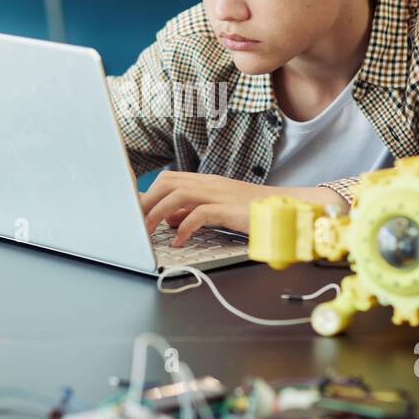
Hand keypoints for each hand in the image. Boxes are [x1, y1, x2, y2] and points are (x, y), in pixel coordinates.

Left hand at [140, 170, 279, 245]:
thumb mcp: (219, 209)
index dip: (147, 191)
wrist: (286, 208)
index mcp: (206, 181)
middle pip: (168, 182)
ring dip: (158, 212)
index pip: (169, 178)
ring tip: (147, 231)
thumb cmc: (253, 211)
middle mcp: (210, 183)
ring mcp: (220, 193)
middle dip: (146, 201)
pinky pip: (200, 214)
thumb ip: (194, 210)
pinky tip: (179, 240)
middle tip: (134, 221)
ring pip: (178, 194)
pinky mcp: (229, 208)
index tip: (132, 207)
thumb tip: (168, 218)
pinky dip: (185, 227)